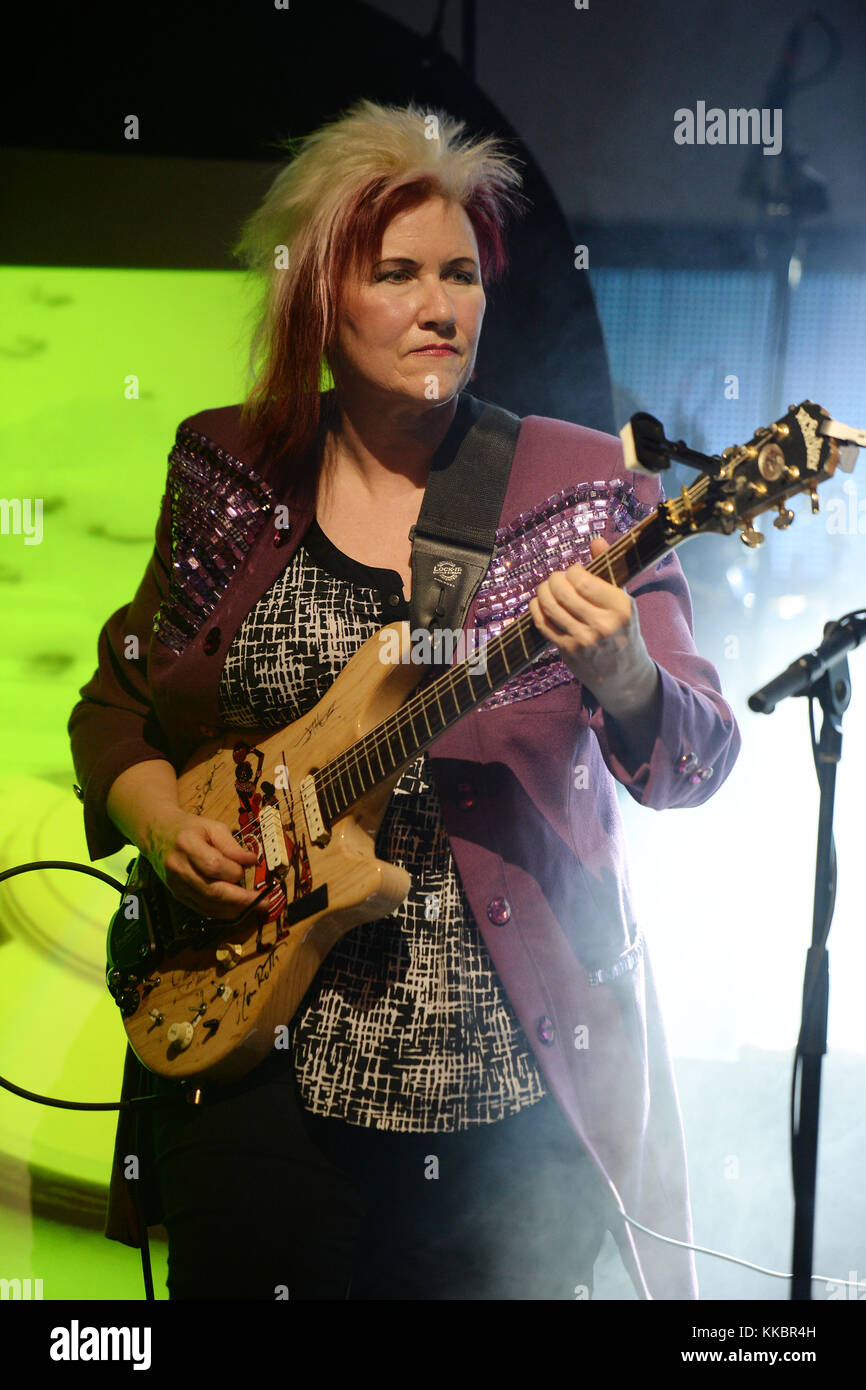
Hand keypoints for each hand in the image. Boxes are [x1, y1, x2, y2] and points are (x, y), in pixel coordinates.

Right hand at [142, 807, 266, 921]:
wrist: (158, 833)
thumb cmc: (189, 828)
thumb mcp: (212, 826)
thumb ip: (232, 845)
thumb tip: (251, 861)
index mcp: (187, 845)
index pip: (214, 866)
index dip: (235, 870)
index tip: (251, 864)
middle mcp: (179, 868)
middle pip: (212, 891)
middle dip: (242, 899)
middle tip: (263, 902)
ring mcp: (176, 885)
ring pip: (208, 904)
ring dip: (234, 909)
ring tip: (255, 907)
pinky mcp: (178, 895)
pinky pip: (202, 909)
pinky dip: (222, 912)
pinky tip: (237, 909)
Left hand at [528, 534, 658, 718]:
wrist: (623, 674)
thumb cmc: (622, 629)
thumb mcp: (623, 600)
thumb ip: (608, 569)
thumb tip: (596, 539)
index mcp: (621, 607)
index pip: (583, 579)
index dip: (572, 571)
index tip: (574, 572)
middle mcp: (603, 625)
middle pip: (563, 591)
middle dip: (554, 580)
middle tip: (556, 579)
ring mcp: (584, 640)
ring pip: (550, 606)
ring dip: (543, 592)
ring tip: (546, 588)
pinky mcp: (568, 651)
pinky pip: (543, 624)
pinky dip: (536, 609)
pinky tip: (539, 603)